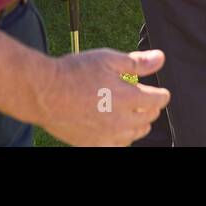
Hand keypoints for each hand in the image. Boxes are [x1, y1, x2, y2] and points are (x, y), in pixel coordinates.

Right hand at [30, 48, 170, 145]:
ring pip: (133, 135)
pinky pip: (115, 147)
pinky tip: (115, 129)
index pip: (157, 101)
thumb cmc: (74, 72)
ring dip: (137, 124)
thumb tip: (159, 59)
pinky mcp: (92, 144)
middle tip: (144, 100)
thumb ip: (136, 62)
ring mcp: (106, 136)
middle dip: (150, 109)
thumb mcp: (107, 59)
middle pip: (148, 119)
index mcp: (127, 98)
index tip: (160, 92)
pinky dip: (120, 139)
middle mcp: (120, 121)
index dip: (162, 95)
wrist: (43, 92)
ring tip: (131, 114)